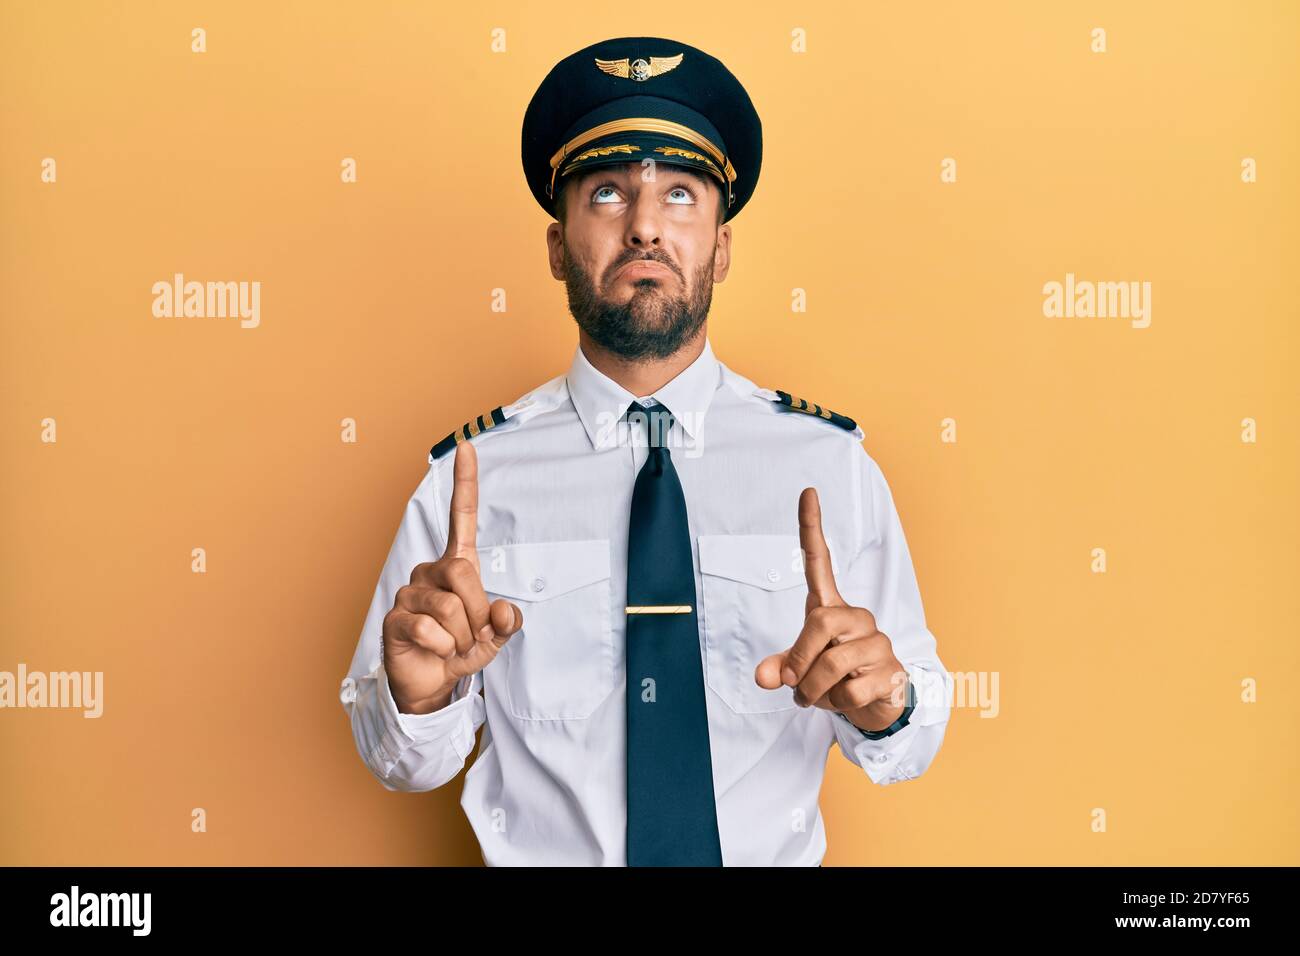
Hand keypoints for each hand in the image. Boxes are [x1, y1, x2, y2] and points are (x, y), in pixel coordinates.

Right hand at [382, 441, 522, 714]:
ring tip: (455, 646)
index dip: (465, 483)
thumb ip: (508, 622)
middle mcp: (430, 571)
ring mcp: (409, 593)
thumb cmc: (462, 648)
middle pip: (463, 573)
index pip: (460, 517)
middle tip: (475, 634)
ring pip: (448, 607)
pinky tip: (436, 651)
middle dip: (478, 611)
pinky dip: (444, 648)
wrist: (431, 682)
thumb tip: (504, 611)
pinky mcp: (394, 618)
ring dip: (463, 636)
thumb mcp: (496, 636)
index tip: (467, 446)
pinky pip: (429, 629)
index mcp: (457, 566)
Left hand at [754, 487, 909, 731]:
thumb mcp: (800, 670)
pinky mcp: (891, 670)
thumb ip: (780, 668)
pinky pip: (852, 689)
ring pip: (834, 663)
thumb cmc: (834, 677)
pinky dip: (837, 704)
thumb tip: (765, 677)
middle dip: (799, 659)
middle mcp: (856, 617)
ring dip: (814, 690)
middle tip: (794, 685)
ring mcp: (878, 642)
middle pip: (819, 623)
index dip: (812, 527)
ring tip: (815, 699)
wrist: (877, 704)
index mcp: (831, 608)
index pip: (820, 560)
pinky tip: (846, 701)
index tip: (808, 491)